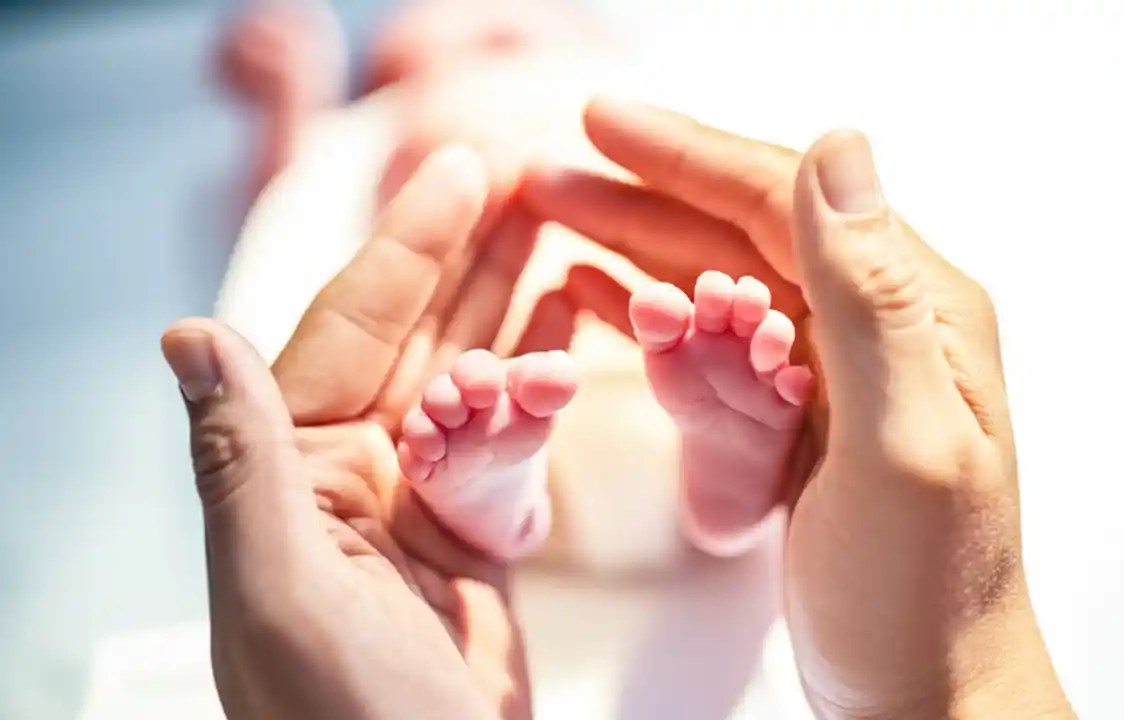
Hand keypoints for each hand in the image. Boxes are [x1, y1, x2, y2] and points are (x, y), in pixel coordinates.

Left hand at [162, 147, 564, 718]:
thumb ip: (246, 462)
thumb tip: (190, 335)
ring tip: (561, 227)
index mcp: (292, 476)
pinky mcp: (478, 534)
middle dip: (470, 253)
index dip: (407, 247)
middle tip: (526, 172)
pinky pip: (515, 438)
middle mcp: (352, 475)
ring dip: (514, 301)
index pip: (349, 332)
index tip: (459, 171)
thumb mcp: (283, 595)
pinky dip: (546, 381)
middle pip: (417, 335)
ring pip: (473, 376)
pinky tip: (572, 326)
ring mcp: (420, 501)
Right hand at [522, 100, 1073, 717]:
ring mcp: (835, 375)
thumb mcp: (901, 449)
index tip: (600, 121)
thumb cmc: (923, 595)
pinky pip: (714, 348)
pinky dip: (654, 318)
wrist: (928, 698)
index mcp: (914, 314)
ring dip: (636, 253)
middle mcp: (878, 328)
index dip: (687, 155)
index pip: (787, 201)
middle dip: (639, 200)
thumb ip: (869, 301)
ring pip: (719, 285)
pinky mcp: (799, 422)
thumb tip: (837, 148)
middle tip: (542, 176)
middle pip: (740, 232)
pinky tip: (603, 301)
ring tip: (554, 225)